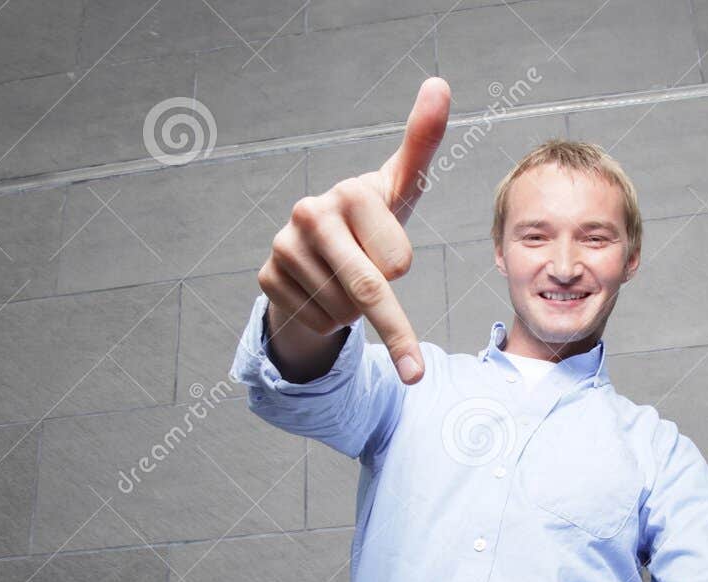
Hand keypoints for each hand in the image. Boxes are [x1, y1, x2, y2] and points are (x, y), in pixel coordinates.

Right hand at [258, 76, 450, 383]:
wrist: (319, 245)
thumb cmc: (371, 216)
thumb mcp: (401, 186)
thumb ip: (424, 141)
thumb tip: (440, 83)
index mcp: (349, 191)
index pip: (397, 263)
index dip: (401, 267)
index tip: (393, 255)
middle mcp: (310, 213)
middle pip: (368, 291)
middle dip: (395, 332)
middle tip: (417, 373)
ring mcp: (283, 247)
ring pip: (342, 311)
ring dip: (354, 312)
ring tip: (346, 282)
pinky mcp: (268, 279)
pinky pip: (317, 323)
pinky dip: (329, 323)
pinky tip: (322, 294)